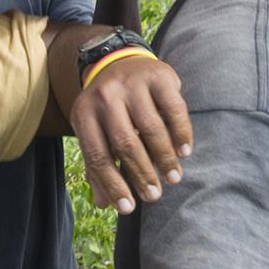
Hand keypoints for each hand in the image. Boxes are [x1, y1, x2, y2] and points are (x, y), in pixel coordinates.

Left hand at [70, 52, 191, 214]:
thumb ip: (98, 165)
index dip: (113, 185)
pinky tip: (184, 152)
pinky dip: (181, 134)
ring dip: (164, 159)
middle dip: (141, 175)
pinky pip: (174, 110)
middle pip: (125, 145)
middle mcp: (105, 97)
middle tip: (154, 197)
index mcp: (84, 113)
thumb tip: (104, 203)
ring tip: (173, 179)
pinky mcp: (159, 76)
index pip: (97, 156)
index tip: (128, 208)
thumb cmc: (108, 108)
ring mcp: (132, 84)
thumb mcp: (94, 131)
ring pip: (151, 129)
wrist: (120, 60)